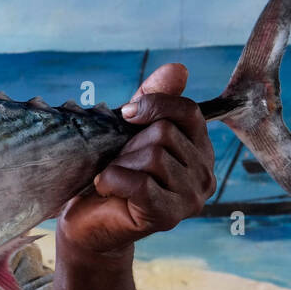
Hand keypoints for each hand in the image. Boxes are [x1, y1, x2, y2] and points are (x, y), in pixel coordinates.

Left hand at [58, 64, 215, 254]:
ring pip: (153, 156)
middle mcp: (204, 174)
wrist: (86, 220)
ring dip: (120, 164)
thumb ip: (154, 100)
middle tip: (118, 162)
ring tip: (113, 178)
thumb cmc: (110, 173)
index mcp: (199, 149)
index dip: (155, 104)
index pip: (189, 111)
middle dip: (130, 143)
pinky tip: (106, 187)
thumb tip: (179, 69)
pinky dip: (112, 180)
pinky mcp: (168, 216)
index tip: (127, 113)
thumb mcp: (130, 130)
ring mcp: (191, 198)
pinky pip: (140, 183)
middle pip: (166, 133)